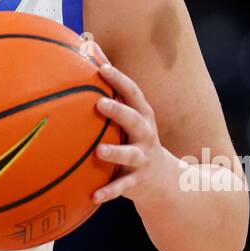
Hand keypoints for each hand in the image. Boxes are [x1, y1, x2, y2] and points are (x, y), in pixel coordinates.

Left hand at [83, 36, 175, 206]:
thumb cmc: (135, 139)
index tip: (100, 65)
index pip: (131, 91)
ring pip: (130, 155)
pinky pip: (123, 188)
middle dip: (119, 110)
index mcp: (141, 115)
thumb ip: (110, 93)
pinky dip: (109, 192)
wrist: (165, 181)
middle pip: (134, 119)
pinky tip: (94, 196)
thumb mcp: (129, 117)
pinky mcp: (138, 182)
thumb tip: (84, 53)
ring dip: (116, 152)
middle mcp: (145, 134)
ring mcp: (142, 158)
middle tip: (99, 103)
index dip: (117, 77)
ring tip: (98, 150)